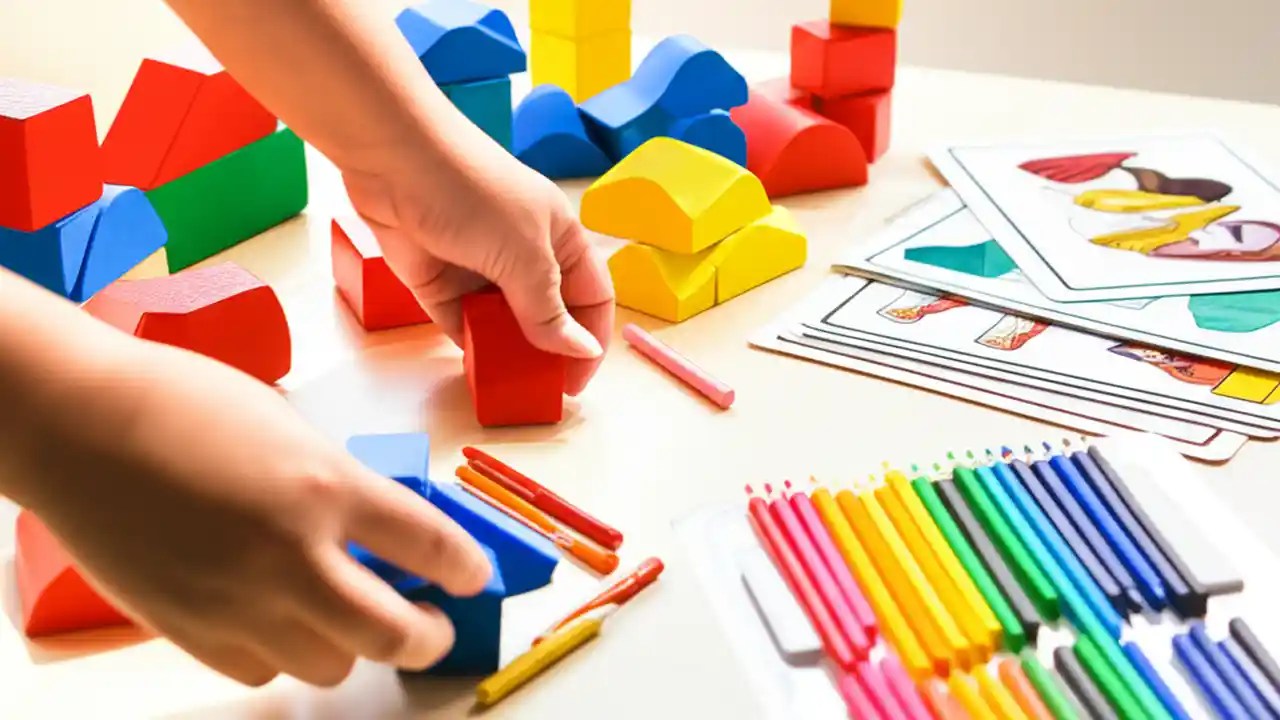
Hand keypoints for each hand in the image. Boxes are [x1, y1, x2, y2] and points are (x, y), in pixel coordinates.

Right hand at [16, 338, 492, 686]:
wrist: (81, 423)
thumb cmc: (183, 406)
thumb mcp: (291, 431)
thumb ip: (340, 488)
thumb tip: (381, 537)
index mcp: (326, 486)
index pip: (431, 545)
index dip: (467, 568)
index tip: (474, 577)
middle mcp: (292, 553)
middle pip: (395, 634)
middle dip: (429, 637)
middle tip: (433, 626)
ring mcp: (240, 600)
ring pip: (331, 665)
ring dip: (352, 645)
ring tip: (349, 618)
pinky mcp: (191, 630)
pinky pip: (263, 670)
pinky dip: (285, 653)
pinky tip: (281, 619)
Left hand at [341, 120, 614, 395]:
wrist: (392, 157)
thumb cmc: (472, 190)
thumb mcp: (525, 256)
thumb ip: (549, 311)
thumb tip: (581, 351)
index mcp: (560, 237)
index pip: (591, 296)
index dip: (590, 339)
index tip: (575, 381)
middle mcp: (524, 252)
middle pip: (547, 313)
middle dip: (547, 352)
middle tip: (539, 391)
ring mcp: (480, 266)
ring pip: (503, 322)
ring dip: (506, 351)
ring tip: (506, 385)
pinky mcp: (438, 279)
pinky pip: (461, 323)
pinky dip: (469, 345)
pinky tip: (474, 369)